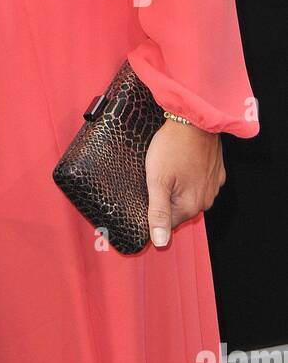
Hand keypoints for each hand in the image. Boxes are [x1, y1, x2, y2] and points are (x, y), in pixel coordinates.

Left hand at [145, 120, 225, 247]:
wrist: (194, 120)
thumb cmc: (172, 147)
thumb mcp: (157, 179)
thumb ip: (158, 212)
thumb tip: (159, 242)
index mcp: (189, 206)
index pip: (168, 223)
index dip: (153, 211)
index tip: (146, 195)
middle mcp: (205, 201)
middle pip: (179, 209)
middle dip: (166, 199)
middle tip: (155, 178)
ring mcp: (213, 187)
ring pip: (190, 195)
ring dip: (178, 188)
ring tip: (168, 169)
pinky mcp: (216, 173)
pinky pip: (200, 182)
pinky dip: (190, 177)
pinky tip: (181, 164)